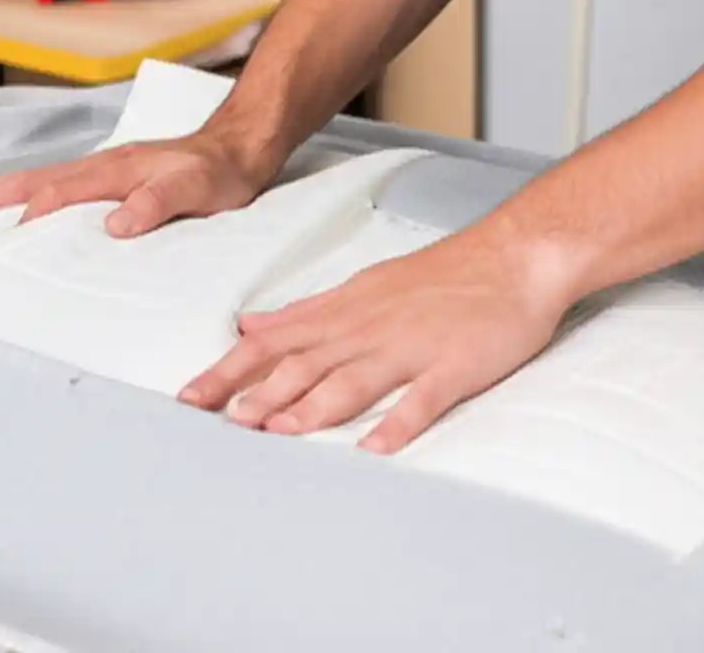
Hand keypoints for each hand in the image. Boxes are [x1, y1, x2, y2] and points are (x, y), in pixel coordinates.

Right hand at [0, 131, 280, 237]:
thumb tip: (115, 224)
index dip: (26, 220)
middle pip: (20, 184)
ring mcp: (92, 176)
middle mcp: (93, 170)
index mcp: (109, 172)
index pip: (55, 196)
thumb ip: (160, 202)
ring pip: (25, 186)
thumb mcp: (199, 188)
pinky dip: (9, 203)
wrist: (239, 149)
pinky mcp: (98, 185)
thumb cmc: (219, 172)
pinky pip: (42, 193)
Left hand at [178, 230, 573, 453]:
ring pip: (352, 379)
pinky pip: (422, 397)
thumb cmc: (438, 276)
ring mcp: (410, 348)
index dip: (229, 371)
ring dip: (312, 406)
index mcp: (342, 313)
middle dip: (256, 393)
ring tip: (277, 431)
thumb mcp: (359, 288)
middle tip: (217, 420)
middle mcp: (366, 329)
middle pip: (301, 363)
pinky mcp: (455, 365)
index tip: (190, 397)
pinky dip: (398, 421)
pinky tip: (376, 448)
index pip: (271, 344)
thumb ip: (304, 314)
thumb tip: (250, 327)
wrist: (514, 255)